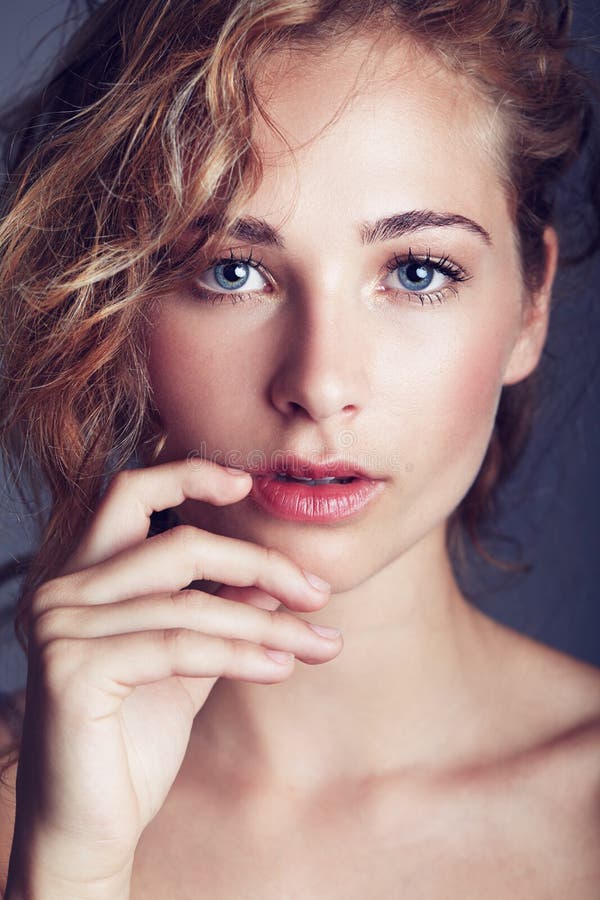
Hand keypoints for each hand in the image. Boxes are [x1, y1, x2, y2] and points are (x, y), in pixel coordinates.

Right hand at [10, 458, 341, 890]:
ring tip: (319, 642)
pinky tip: (282, 665)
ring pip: (190, 602)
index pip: (128, 494)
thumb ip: (218, 609)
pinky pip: (180, 647)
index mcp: (80, 578)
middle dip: (257, 562)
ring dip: (267, 621)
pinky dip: (242, 654)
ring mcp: (60, 628)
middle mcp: (60, 593)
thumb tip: (271, 573)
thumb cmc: (132, 742)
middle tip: (315, 591)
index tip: (247, 483)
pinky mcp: (72, 670)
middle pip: (177, 544)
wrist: (91, 827)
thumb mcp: (186, 660)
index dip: (187, 474)